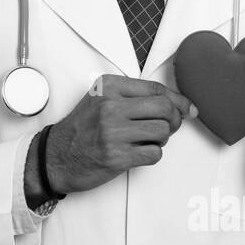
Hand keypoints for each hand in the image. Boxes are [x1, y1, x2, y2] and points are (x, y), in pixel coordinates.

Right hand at [41, 75, 195, 196]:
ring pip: (163, 132)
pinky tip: (138, 152)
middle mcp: (110, 107)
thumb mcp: (101, 100)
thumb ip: (134, 97)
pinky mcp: (116, 156)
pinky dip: (152, 154)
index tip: (188, 108)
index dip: (178, 100)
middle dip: (175, 119)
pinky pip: (154, 154)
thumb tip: (180, 105)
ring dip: (161, 139)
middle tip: (169, 126)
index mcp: (108, 88)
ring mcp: (113, 132)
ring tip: (146, 140)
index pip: (156, 89)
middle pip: (165, 109)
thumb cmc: (81, 129)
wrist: (56, 157)